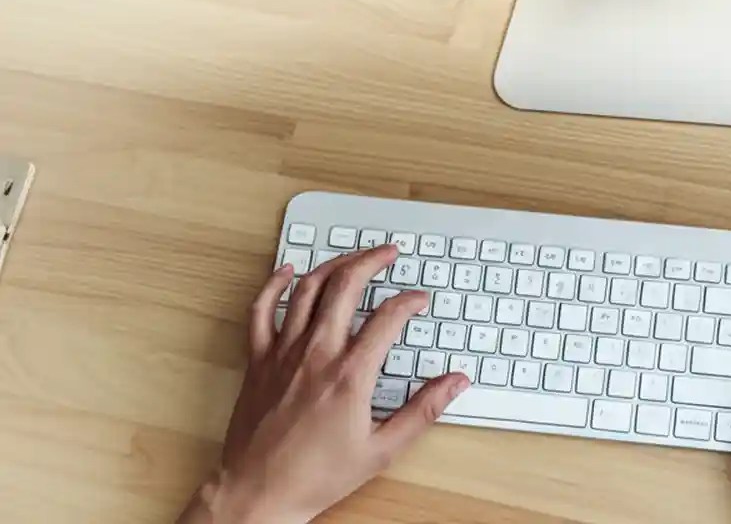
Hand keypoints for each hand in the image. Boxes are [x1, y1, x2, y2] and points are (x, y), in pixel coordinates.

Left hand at [178, 244, 470, 523]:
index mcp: (349, 376)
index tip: (419, 299)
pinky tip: (288, 271)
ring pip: (307, 290)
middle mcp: (315, 355)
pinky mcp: (259, 361)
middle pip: (346, 287)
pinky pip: (262, 310)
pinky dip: (274, 285)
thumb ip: (422, 411)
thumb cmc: (315, 476)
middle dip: (372, 261)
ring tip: (352, 256)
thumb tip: (454, 383)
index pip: (388, 319)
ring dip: (333, 265)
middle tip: (388, 253)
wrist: (259, 493)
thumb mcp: (382, 449)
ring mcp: (283, 354)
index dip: (409, 302)